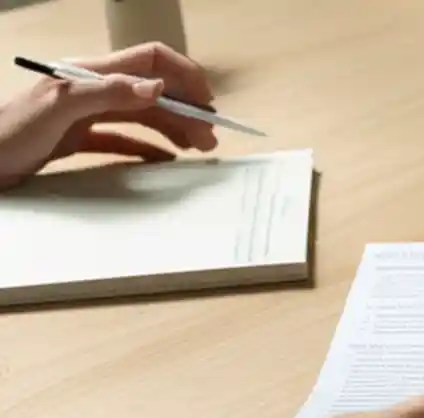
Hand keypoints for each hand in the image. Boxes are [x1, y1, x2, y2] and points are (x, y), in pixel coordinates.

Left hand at [0, 42, 217, 189]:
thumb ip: (106, 93)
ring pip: (144, 115)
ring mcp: (88, 115)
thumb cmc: (11, 133)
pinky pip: (125, 140)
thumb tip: (157, 87)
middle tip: (210, 139)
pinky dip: (150, 147)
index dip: (184, 74)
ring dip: (175, 128)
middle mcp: (94, 90)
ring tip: (199, 148)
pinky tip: (166, 157)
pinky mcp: (80, 139)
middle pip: (154, 92)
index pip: (149, 60)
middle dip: (187, 110)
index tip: (206, 102)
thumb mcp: (58, 108)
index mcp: (90, 73)